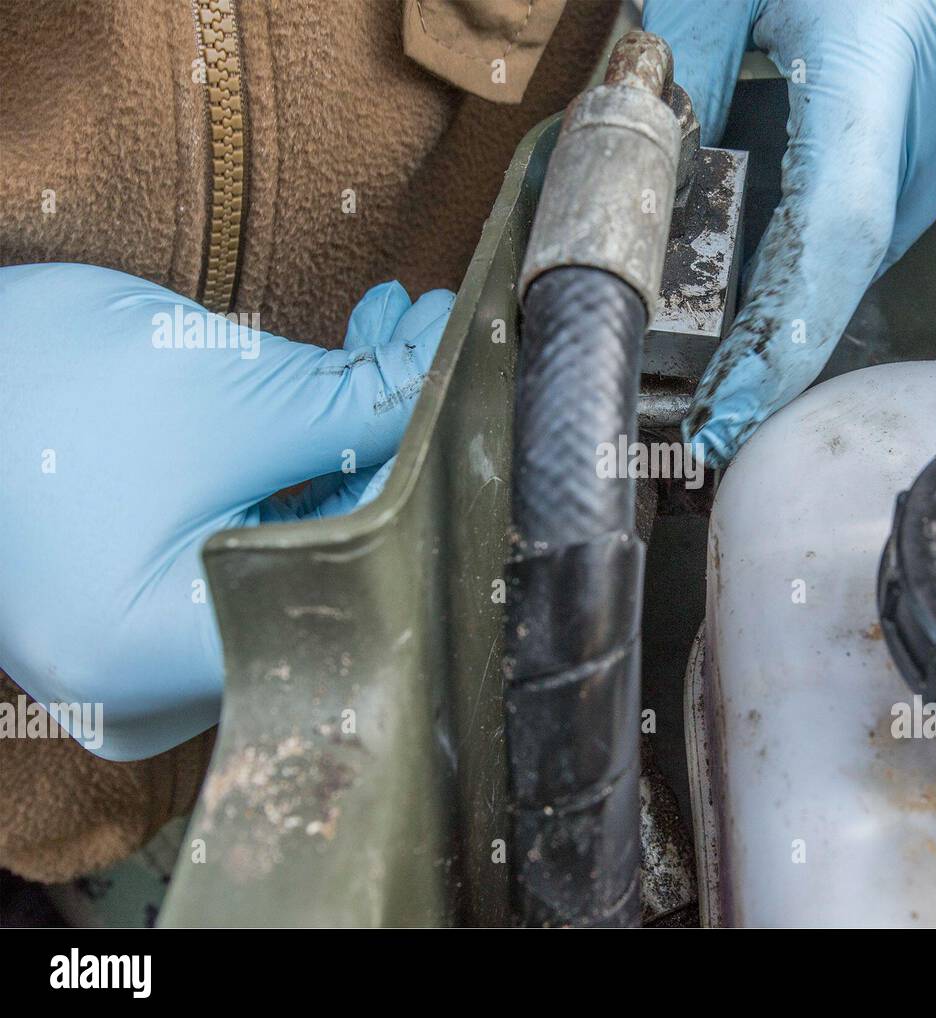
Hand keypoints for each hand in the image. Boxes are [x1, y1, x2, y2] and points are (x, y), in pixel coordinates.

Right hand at [0, 264, 452, 758]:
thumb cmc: (30, 382)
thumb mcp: (222, 388)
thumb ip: (360, 403)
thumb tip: (449, 371)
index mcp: (153, 663)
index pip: (351, 588)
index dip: (414, 481)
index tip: (460, 395)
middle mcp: (148, 694)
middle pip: (333, 573)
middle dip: (388, 448)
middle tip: (428, 347)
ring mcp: (144, 664)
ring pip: (299, 555)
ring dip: (350, 448)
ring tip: (387, 340)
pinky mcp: (144, 622)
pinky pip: (255, 554)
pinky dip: (298, 473)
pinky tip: (336, 388)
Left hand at [644, 0, 935, 463]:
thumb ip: (679, 68)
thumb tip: (651, 174)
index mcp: (879, 39)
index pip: (834, 230)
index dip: (785, 336)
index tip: (736, 409)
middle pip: (860, 237)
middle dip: (787, 283)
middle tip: (722, 322)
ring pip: (893, 215)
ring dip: (825, 232)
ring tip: (775, 200)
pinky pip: (926, 177)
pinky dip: (865, 188)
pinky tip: (833, 149)